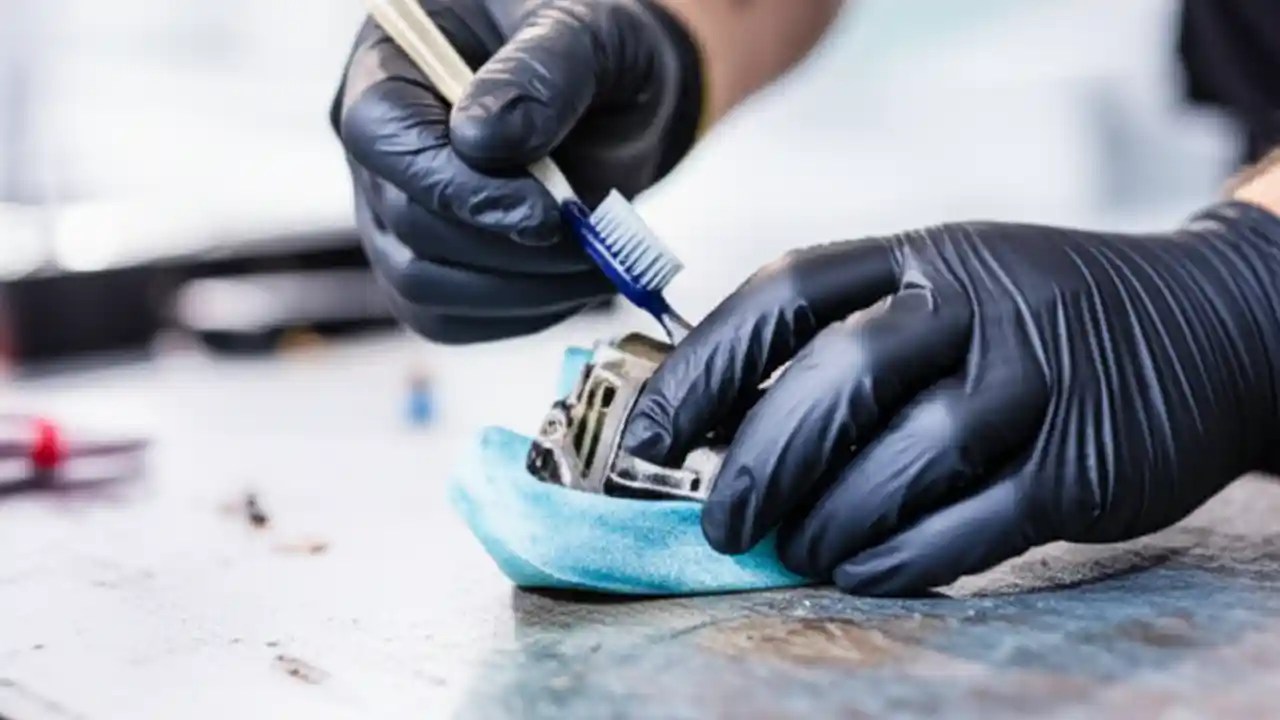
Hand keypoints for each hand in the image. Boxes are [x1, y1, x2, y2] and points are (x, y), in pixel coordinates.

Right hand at [332, 0, 702, 342]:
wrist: (621, 98)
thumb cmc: (593, 50)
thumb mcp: (583, 30)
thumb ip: (540, 70)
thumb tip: (482, 139)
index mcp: (393, 65)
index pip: (382, 134)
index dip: (455, 185)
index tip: (541, 212)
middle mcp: (382, 148)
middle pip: (407, 224)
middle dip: (506, 246)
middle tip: (591, 238)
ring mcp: (398, 215)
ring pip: (424, 287)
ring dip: (520, 291)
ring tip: (596, 261)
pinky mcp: (431, 269)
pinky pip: (452, 320)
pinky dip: (520, 315)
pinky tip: (572, 282)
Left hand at [621, 202, 1279, 595]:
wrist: (1211, 325)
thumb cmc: (1040, 320)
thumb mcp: (952, 288)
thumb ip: (854, 337)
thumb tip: (724, 422)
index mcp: (924, 257)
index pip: (786, 294)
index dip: (703, 367)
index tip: (649, 433)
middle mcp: (979, 308)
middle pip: (840, 377)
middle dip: (759, 460)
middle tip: (721, 519)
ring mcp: (1036, 385)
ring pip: (904, 457)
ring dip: (826, 517)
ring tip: (793, 547)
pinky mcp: (1082, 468)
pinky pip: (968, 526)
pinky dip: (897, 559)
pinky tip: (858, 570)